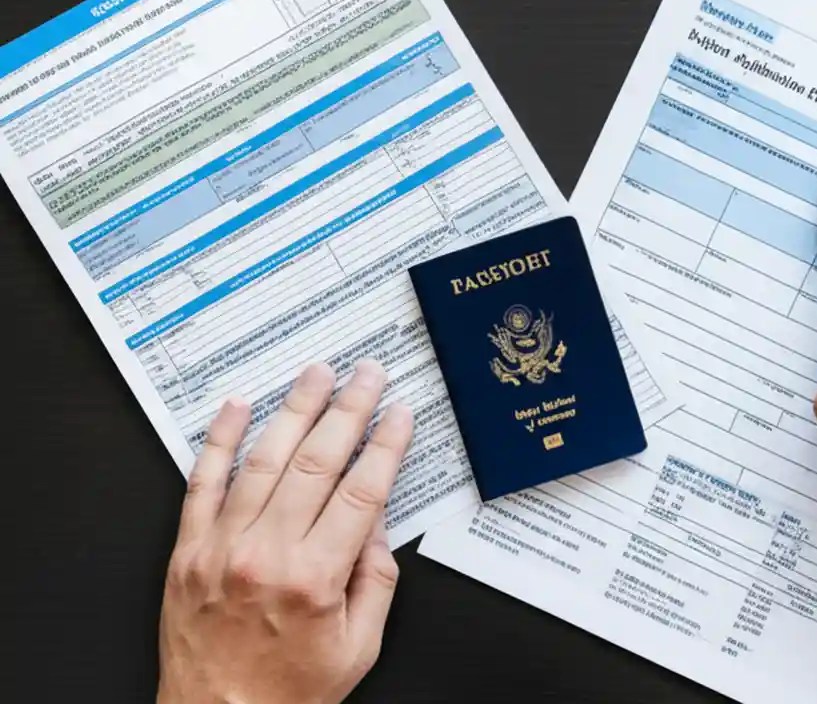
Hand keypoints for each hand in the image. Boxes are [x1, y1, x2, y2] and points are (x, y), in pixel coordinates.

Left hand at [158, 361, 414, 703]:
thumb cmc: (287, 692)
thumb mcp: (359, 645)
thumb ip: (375, 579)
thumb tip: (377, 521)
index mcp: (316, 579)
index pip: (361, 491)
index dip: (386, 446)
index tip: (400, 414)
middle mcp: (267, 554)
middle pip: (317, 462)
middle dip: (348, 410)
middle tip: (367, 375)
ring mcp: (222, 548)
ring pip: (263, 460)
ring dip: (293, 410)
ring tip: (316, 373)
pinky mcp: (188, 551)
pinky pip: (203, 482)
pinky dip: (218, 440)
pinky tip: (236, 406)